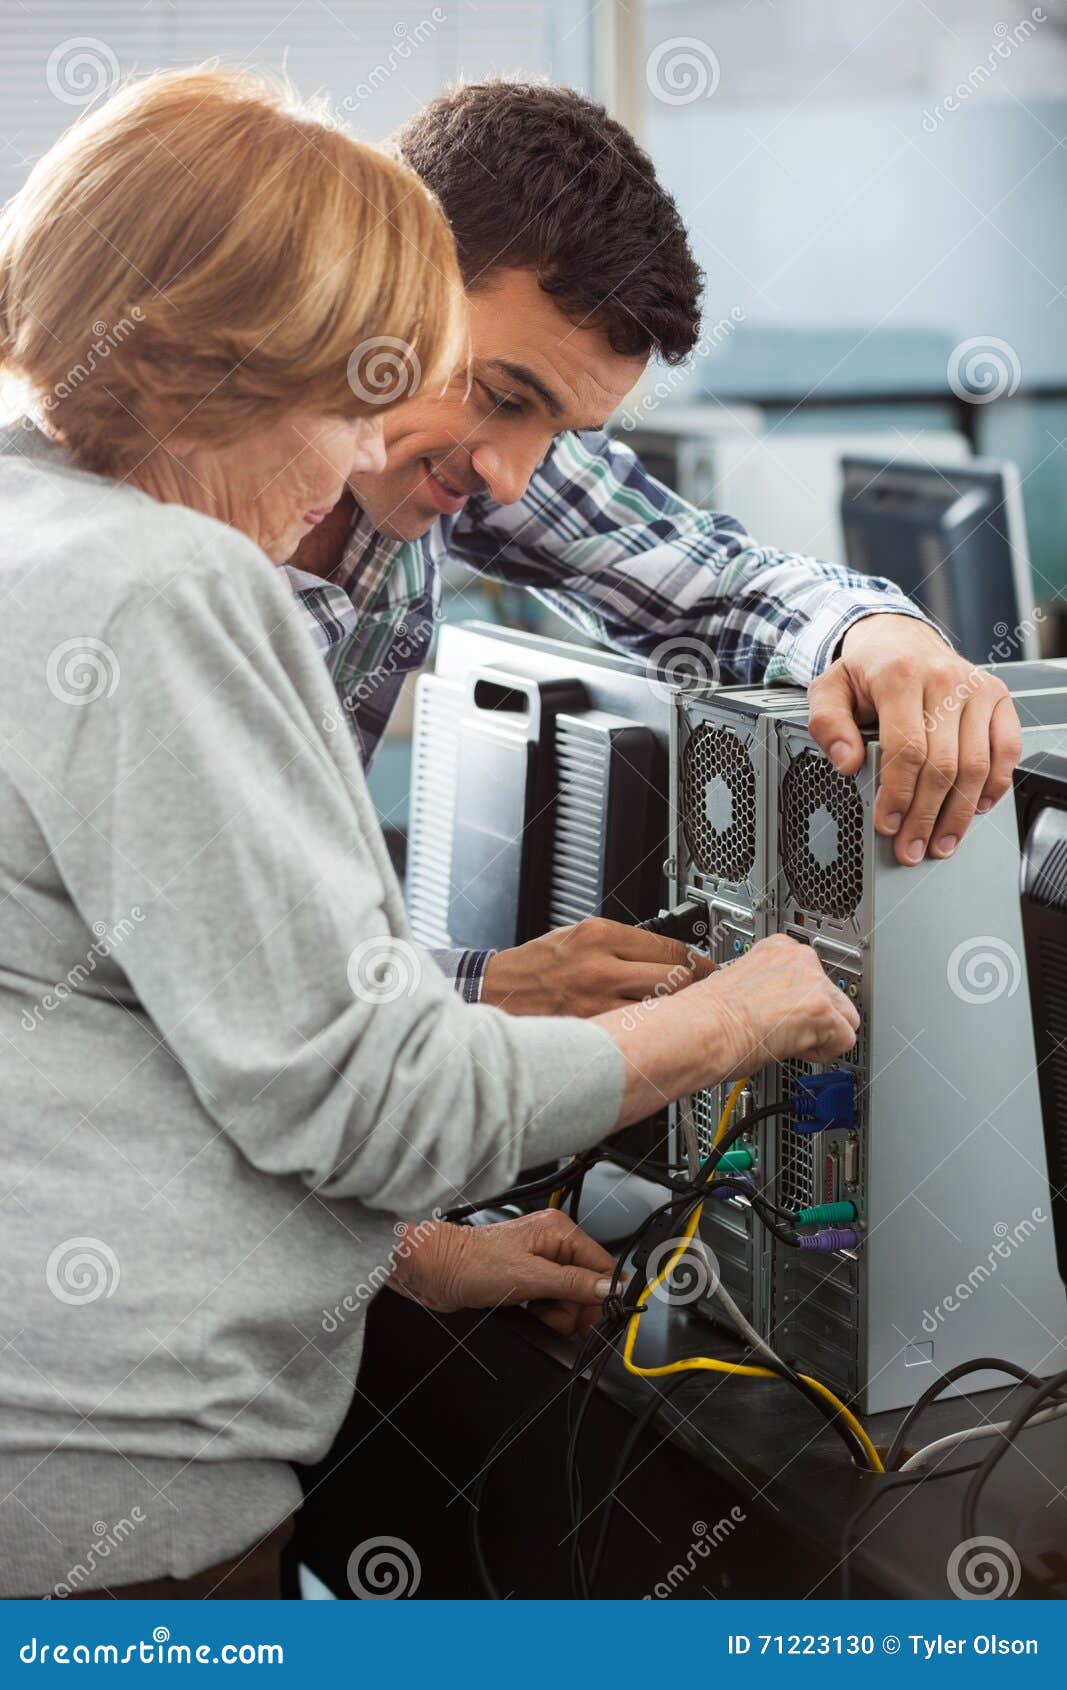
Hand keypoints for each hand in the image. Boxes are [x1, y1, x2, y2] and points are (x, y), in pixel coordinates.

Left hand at [389, 1210, 618, 1337]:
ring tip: (536, 1310)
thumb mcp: (530, 1278)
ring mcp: (540, 1260)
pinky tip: (530, 1310)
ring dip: (558, 1313)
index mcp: (559, 1231)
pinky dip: (545, 1311)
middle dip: (574, 1307)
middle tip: (555, 1314)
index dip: (602, 1294)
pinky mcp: (528, 1277)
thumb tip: (607, 1289)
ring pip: (570, 1297)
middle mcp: (553, 1242)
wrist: (436, 1271)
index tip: (596, 1317)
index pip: (602, 1264)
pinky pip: (552, 1300)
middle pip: (587, 1285)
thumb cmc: (472, 1263)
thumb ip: (573, 1283)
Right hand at [481, 916, 711, 1016]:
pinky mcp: (590, 1030)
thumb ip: (621, 941)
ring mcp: (595, 1002)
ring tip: (682, 1009)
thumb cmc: (535, 964)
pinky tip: (655, 1029)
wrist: (497, 991)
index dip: (695, 959)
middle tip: (702, 989)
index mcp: (598, 935)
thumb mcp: (577, 934)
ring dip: (677, 1010)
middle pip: (673, 978)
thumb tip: (665, 951)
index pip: (668, 947)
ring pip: (659, 1008)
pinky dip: (651, 1030)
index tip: (704, 965)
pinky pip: (636, 1031)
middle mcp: (599, 967)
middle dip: (695, 985)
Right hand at [696, 934, 858, 1077]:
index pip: (814, 977)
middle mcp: (799, 957)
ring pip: (845, 1017)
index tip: (788, 1016)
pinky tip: (794, 1050)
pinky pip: (845, 1040)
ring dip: (822, 1035)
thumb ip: (774, 989)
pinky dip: (823, 1053)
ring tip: (788, 1042)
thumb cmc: (709, 1016)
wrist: (701, 1029)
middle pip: (835, 995)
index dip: (802, 1004)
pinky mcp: (820, 1008)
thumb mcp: (745, 986)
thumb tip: (784, 1008)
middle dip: (818, 1020)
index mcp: (778, 947)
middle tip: (788, 1034)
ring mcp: (812, 981)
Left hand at [807, 615, 1022, 864]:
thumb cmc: (867, 670)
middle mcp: (944, 679)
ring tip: (941, 842)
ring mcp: (976, 688)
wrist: (901, 638)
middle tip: (911, 848)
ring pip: (976, 765)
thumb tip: (845, 763)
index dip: (898, 795)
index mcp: (901, 675)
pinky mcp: (998, 696)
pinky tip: (975, 809)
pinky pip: (1006, 749)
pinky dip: (994, 786)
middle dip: (925, 816)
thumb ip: (827, 724)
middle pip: (942, 765)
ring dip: (959, 814)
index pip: (906, 749)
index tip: (887, 824)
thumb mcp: (829, 688)